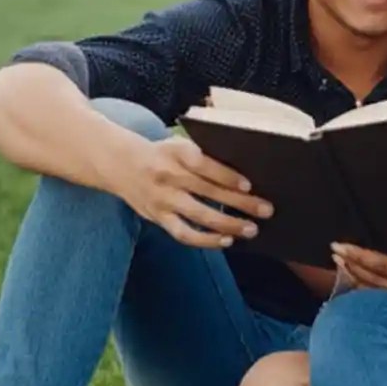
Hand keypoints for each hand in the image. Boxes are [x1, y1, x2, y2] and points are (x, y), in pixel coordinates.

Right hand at [109, 134, 273, 248]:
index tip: (249, 186)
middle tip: (266, 210)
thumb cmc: (162, 153)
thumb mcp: (179, 144)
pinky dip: (205, 240)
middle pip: (210, 192)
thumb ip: (204, 155)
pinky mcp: (158, 217)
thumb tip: (242, 173)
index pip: (206, 166)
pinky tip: (225, 241)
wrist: (120, 163)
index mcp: (178, 153)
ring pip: (200, 216)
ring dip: (228, 224)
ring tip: (250, 229)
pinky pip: (183, 233)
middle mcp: (170, 176)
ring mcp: (163, 199)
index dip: (228, 176)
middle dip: (241, 203)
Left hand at [330, 243, 386, 304]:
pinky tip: (362, 286)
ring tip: (343, 267)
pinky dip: (370, 292)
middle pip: (373, 281)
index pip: (383, 264)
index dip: (359, 256)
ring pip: (377, 294)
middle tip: (335, 253)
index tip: (341, 246)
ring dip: (357, 280)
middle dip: (351, 267)